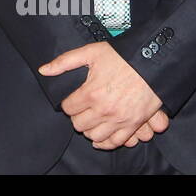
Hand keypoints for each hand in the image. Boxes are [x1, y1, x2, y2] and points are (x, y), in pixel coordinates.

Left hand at [39, 41, 162, 149]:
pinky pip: (115, 142)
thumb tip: (43, 70)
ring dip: (90, 129)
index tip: (73, 100)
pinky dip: (106, 143)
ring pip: (94, 136)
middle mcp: (104, 110)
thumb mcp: (91, 52)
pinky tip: (101, 137)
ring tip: (91, 120)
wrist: (152, 60)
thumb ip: (64, 62)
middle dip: (77, 116)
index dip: (68, 103)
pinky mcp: (133, 124)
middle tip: (82, 109)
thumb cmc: (122, 55)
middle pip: (79, 124)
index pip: (68, 108)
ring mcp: (119, 119)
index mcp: (91, 92)